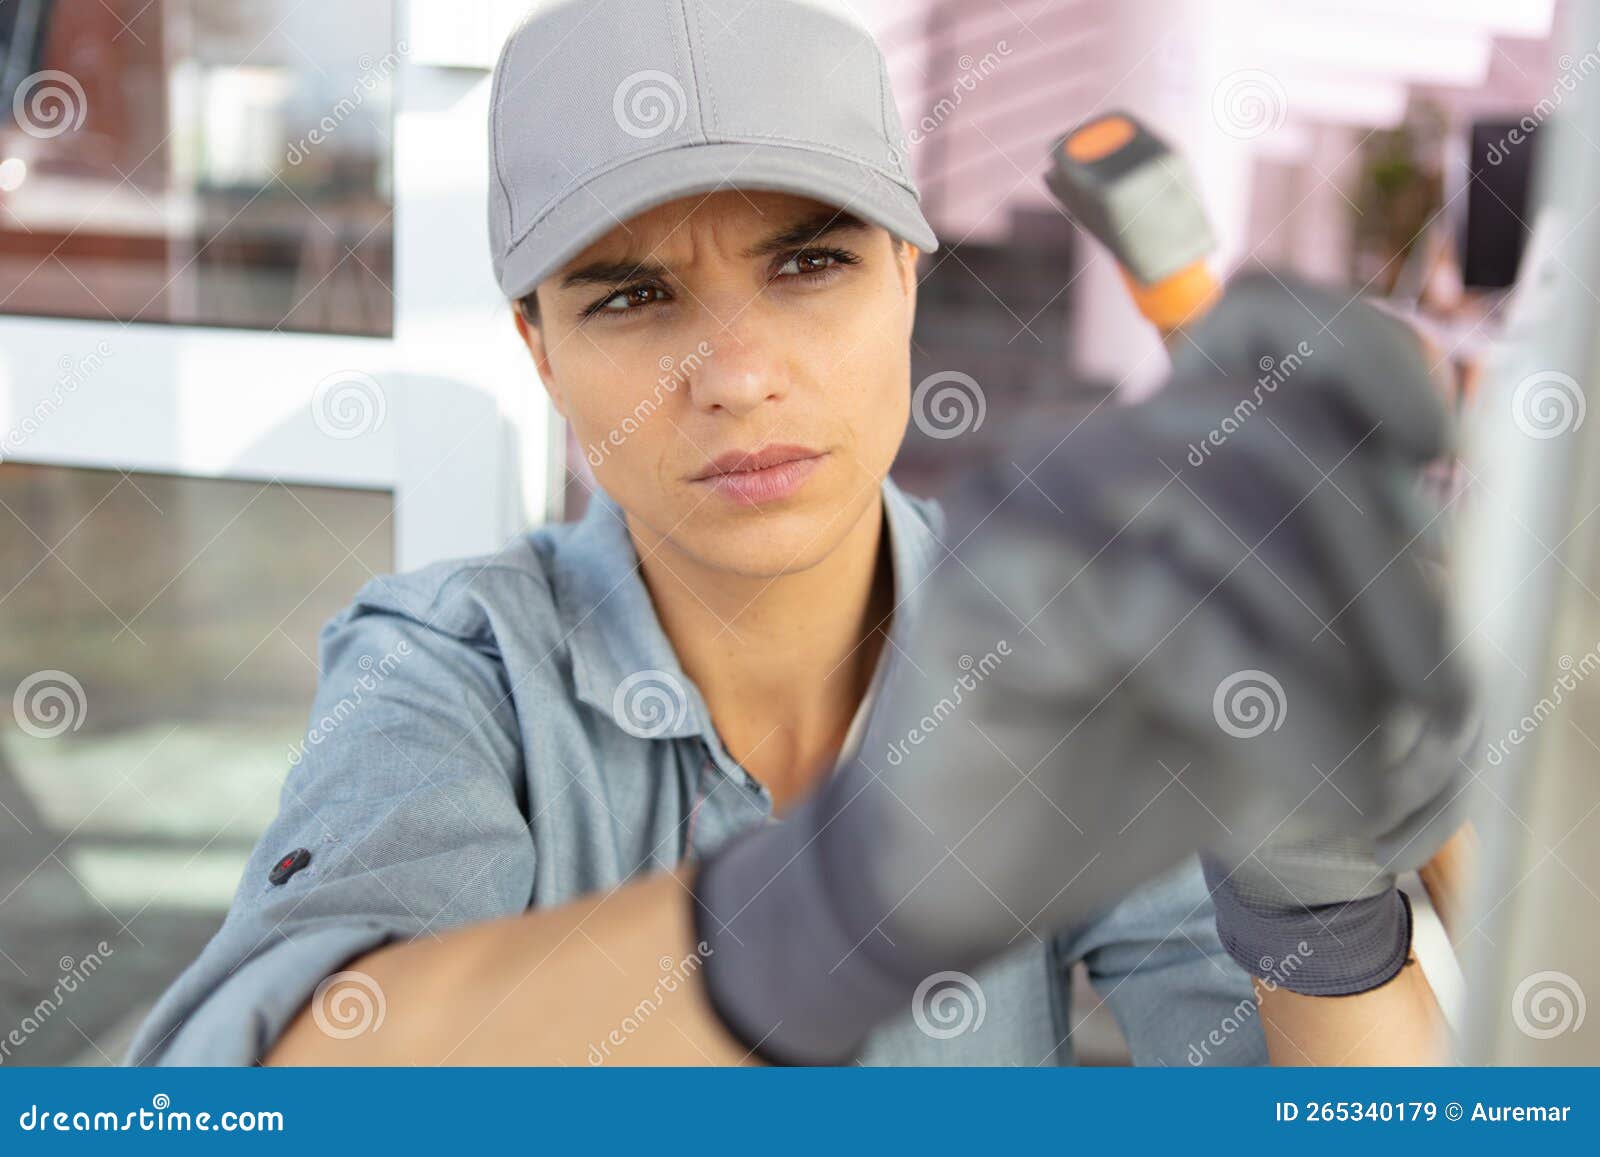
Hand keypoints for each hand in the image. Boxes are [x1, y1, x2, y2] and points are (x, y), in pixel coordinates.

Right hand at [692, 273, 1473, 1062]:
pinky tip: (1311, 791)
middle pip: (1280, 431)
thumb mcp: (1257, 689)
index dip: (1364, 349)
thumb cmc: (1101, 774)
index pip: (1260, 324)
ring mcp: (1023, 500)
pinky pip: (1160, 607)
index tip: (1433, 444)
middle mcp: (1087, 452)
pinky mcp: (978, 576)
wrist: (950, 869)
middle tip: (1435, 709)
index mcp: (1155, 455)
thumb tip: (1450, 588)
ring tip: (1368, 781)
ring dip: (1332, 660)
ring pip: (1223, 509)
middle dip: (1388, 578)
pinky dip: (1269, 707)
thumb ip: (1339, 615)